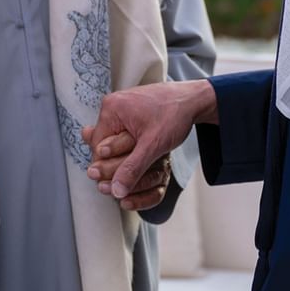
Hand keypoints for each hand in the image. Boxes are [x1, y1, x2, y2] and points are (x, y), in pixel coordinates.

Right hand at [84, 79, 216, 199]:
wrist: (192, 99)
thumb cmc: (174, 116)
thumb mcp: (153, 146)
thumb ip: (132, 168)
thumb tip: (116, 190)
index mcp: (111, 109)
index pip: (97, 148)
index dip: (107, 168)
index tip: (119, 182)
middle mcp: (112, 105)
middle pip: (103, 144)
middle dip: (115, 161)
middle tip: (130, 175)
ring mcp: (120, 106)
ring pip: (112, 140)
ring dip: (123, 154)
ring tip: (140, 160)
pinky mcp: (129, 111)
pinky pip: (121, 133)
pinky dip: (129, 145)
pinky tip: (140, 150)